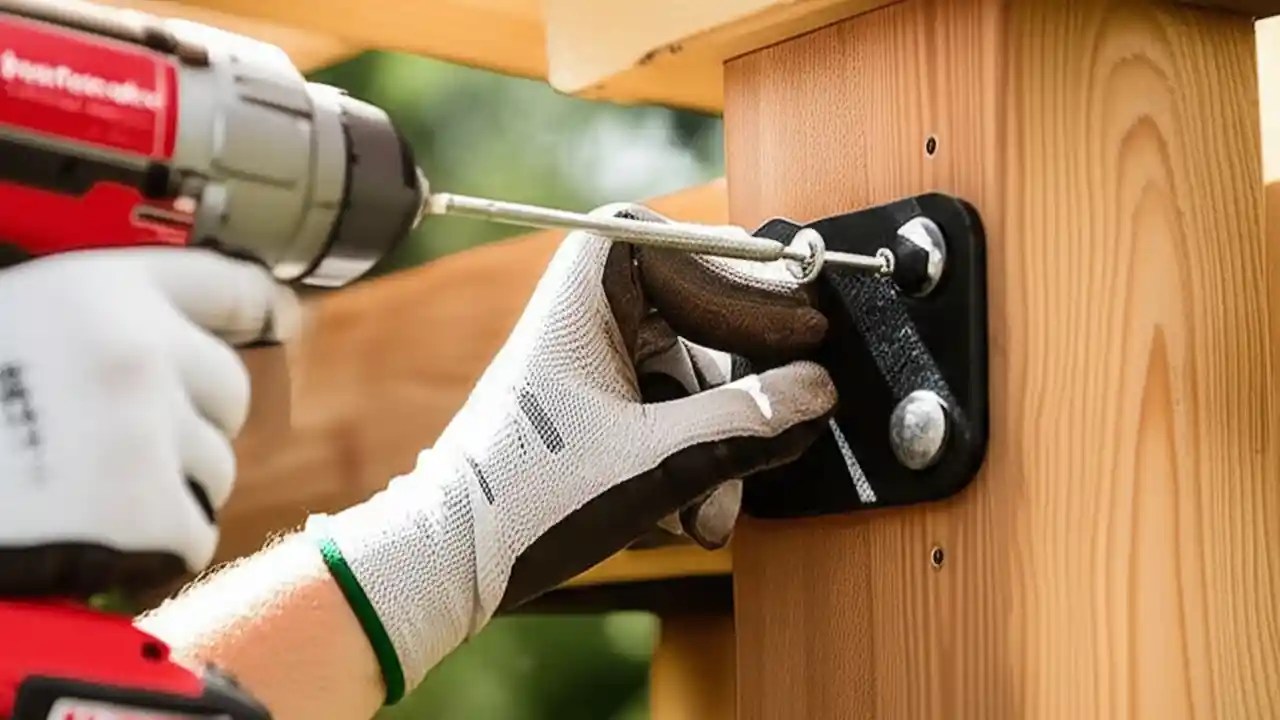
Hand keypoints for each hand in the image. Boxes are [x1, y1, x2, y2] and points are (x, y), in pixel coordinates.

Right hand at [0, 248, 298, 596]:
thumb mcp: (9, 327)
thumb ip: (80, 322)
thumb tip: (164, 333)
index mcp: (96, 290)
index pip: (223, 281)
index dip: (254, 303)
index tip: (277, 315)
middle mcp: (140, 350)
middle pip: (229, 388)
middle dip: (190, 419)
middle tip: (115, 446)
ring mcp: (153, 433)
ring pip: (216, 466)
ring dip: (170, 485)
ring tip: (82, 493)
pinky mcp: (154, 513)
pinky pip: (193, 533)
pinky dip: (154, 547)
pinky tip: (88, 539)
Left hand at [309, 204, 836, 699]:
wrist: (456, 561)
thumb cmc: (525, 498)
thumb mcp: (653, 462)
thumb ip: (743, 420)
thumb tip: (819, 389)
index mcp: (588, 287)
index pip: (695, 252)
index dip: (759, 291)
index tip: (809, 334)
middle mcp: (596, 306)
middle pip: (711, 314)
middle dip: (744, 388)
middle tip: (788, 419)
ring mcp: (605, 352)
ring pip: (704, 370)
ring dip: (722, 439)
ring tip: (713, 508)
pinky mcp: (610, 396)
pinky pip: (683, 404)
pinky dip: (698, 453)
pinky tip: (693, 512)